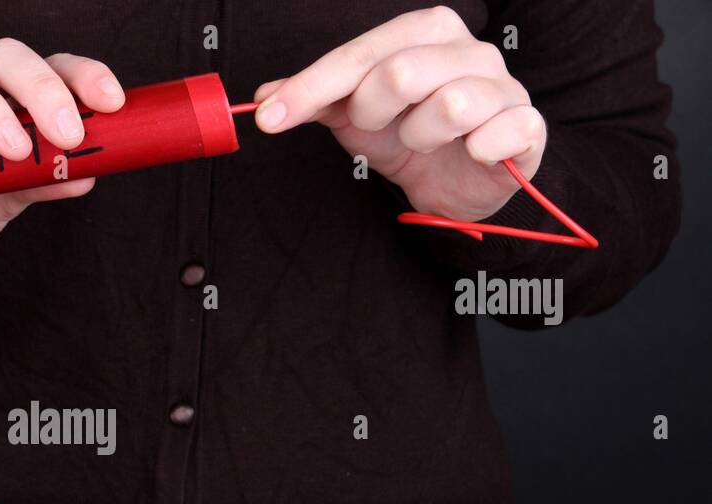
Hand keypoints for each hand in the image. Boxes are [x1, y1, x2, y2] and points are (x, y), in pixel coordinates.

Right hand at [0, 39, 124, 253]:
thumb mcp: (5, 201)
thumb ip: (39, 184)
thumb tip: (85, 176)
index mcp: (7, 99)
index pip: (49, 70)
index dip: (81, 77)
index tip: (111, 102)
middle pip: (4, 57)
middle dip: (41, 88)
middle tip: (66, 133)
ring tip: (14, 147)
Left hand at [253, 6, 544, 222]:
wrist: (455, 184)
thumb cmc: (408, 138)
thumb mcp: (352, 117)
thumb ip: (313, 101)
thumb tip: (263, 97)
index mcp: (427, 33)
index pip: (360, 53)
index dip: (310, 87)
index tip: (269, 117)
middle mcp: (470, 51)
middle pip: (401, 72)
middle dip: (370, 112)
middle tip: (372, 127)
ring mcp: (503, 87)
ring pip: (449, 106)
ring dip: (418, 138)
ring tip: (421, 142)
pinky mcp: (526, 128)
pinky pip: (500, 134)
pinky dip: (476, 149)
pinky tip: (469, 152)